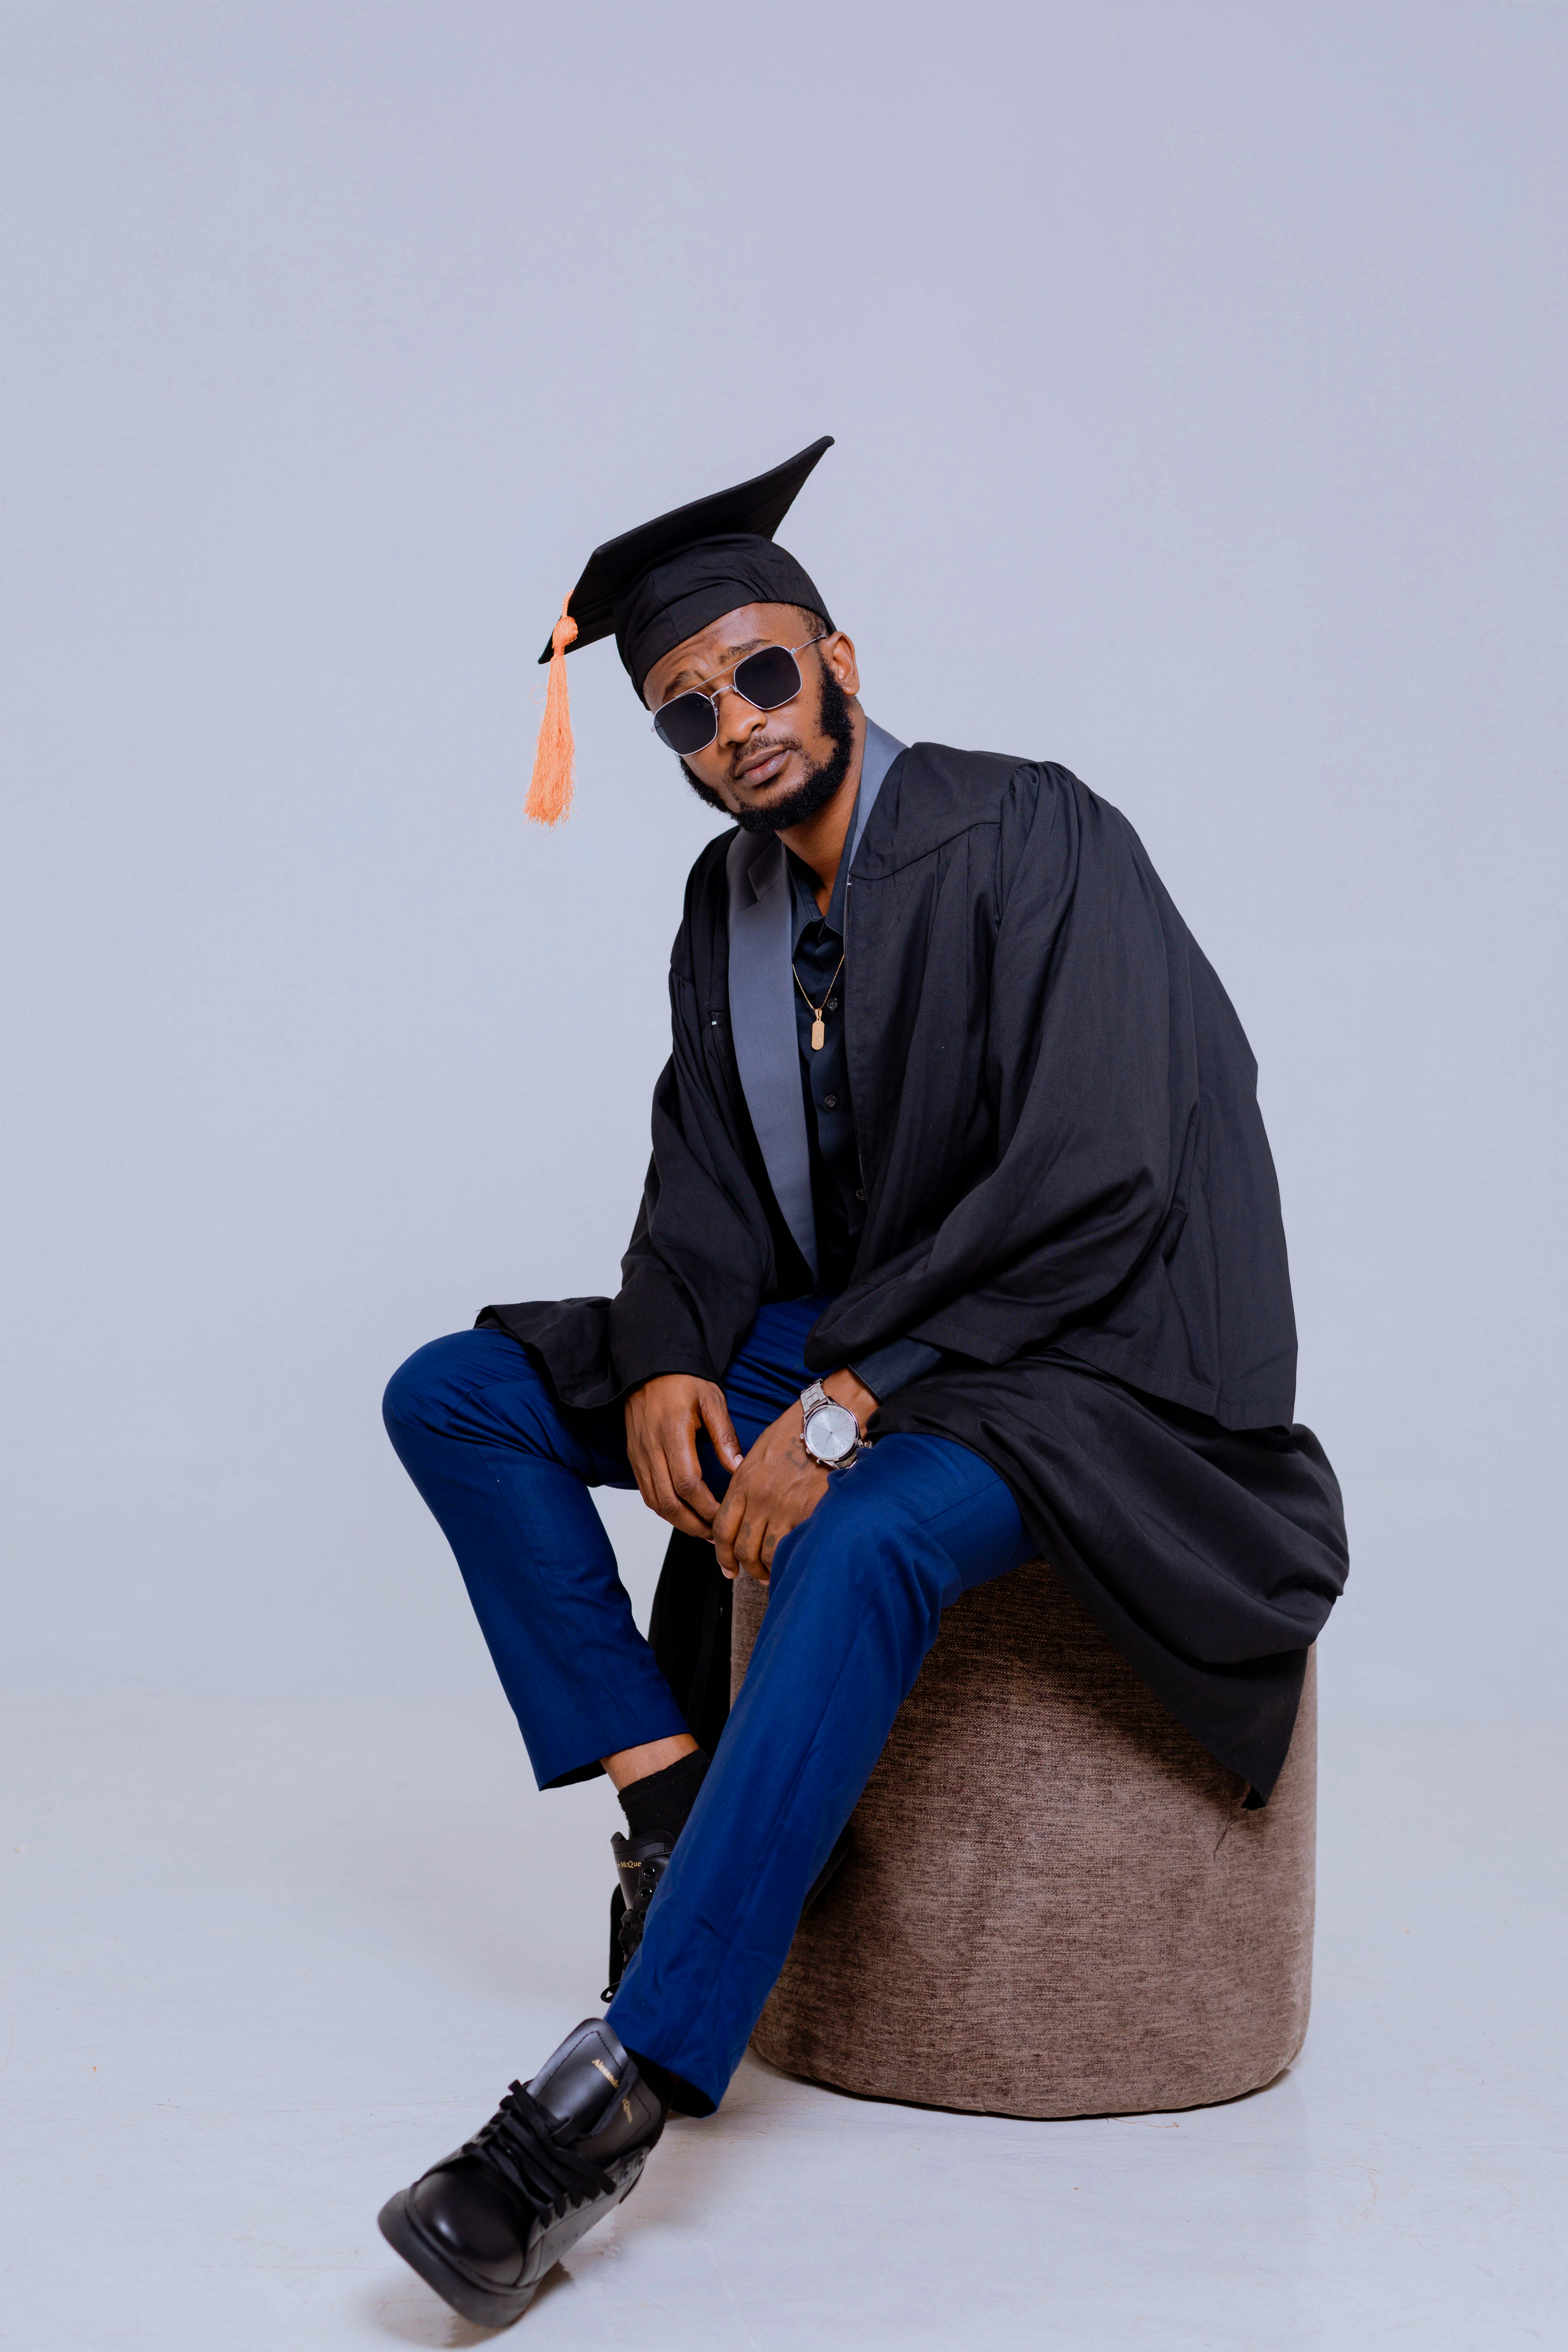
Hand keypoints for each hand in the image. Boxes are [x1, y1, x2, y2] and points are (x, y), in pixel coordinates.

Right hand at [624, 1375, 743, 1538]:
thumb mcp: (711, 1399)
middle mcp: (651, 1449)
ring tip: (702, 1530)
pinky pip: (646, 1492)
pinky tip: (682, 1514)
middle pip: (668, 1502)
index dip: (706, 1507)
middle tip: (716, 1535)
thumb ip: (724, 1434)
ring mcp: (639, 1455)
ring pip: (655, 1502)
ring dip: (678, 1522)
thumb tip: (737, 1468)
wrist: (648, 1368)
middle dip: (693, 1524)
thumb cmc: (683, 1381)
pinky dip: (664, 1509)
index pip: (687, 1483)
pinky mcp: (634, 1458)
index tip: (724, 1517)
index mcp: (672, 1433)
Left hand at [712, 1370, 876, 1585]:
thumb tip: (743, 1505)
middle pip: (742, 1547)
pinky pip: (793, 1547)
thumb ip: (745, 1481)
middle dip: (744, 1566)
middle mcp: (758, 1499)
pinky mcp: (808, 1513)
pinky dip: (790, 1560)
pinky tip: (792, 1563)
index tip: (727, 1567)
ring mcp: (783, 1508)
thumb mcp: (758, 1453)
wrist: (827, 1425)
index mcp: (742, 1483)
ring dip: (766, 1569)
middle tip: (751, 1574)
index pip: (722, 1529)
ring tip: (773, 1573)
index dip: (722, 1555)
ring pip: (766, 1553)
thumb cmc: (795, 1433)